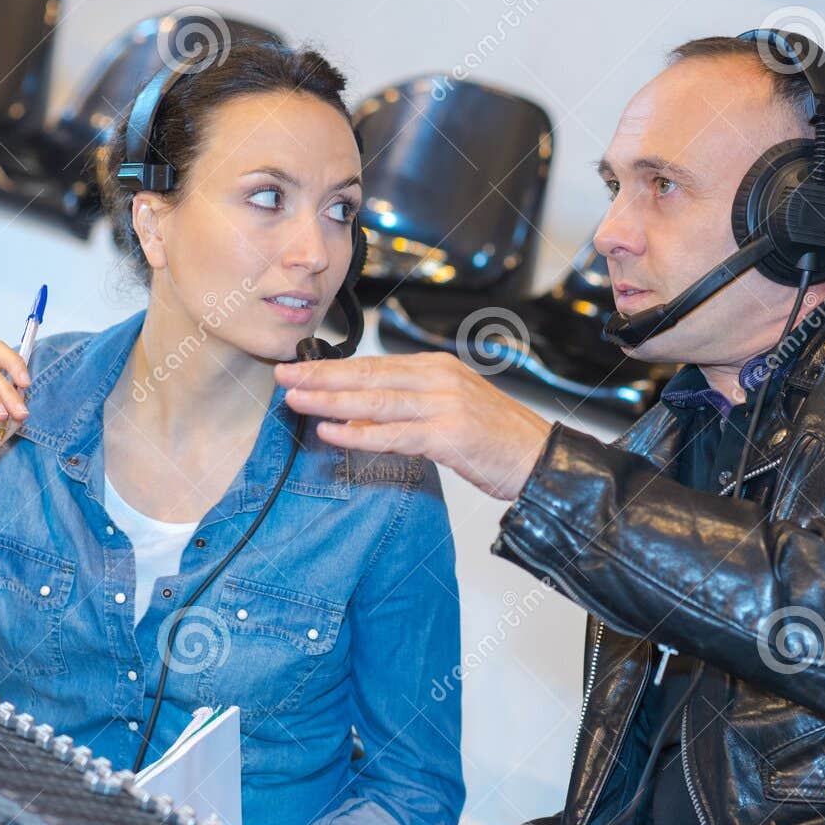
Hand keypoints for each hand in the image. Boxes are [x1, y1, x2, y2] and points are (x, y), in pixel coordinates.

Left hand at [275, 352, 552, 500]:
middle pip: (368, 376)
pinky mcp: (449, 435)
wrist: (541, 459)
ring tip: (296, 400)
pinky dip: (359, 434)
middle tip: (282, 377)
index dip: (331, 367)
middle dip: (321, 377)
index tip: (297, 368)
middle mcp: (438, 379)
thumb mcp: (448, 411)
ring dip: (331, 400)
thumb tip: (358, 414)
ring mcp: (444, 405)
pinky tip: (330, 431)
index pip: (373, 365)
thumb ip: (406, 409)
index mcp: (435, 368)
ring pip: (375, 401)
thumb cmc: (496, 440)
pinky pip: (395, 434)